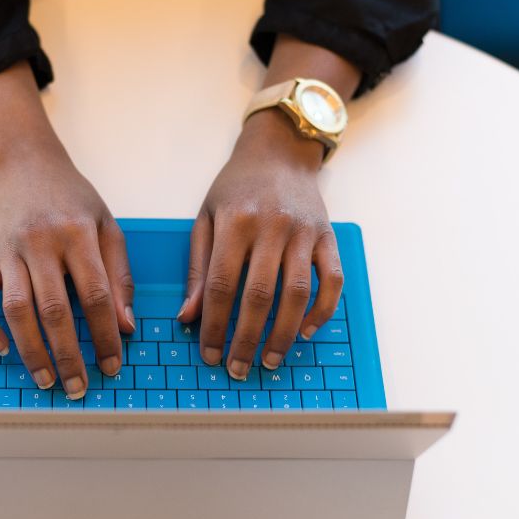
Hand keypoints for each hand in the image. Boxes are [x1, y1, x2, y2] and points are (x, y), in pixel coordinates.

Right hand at [0, 148, 135, 399]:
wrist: (23, 162)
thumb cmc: (70, 197)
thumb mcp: (107, 225)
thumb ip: (119, 274)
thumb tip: (125, 326)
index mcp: (78, 234)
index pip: (96, 294)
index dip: (105, 334)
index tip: (112, 365)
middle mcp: (41, 243)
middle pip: (54, 309)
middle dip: (68, 354)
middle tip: (78, 387)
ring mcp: (9, 250)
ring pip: (16, 309)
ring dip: (30, 350)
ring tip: (45, 380)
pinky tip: (2, 348)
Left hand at [178, 109, 343, 379]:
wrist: (280, 151)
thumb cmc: (237, 187)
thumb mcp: (206, 218)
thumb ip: (197, 268)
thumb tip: (187, 317)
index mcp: (235, 222)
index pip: (221, 284)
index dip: (214, 325)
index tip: (209, 354)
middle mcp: (272, 227)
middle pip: (259, 295)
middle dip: (246, 338)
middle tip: (238, 368)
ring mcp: (304, 232)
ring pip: (297, 293)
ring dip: (284, 333)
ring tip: (270, 359)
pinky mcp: (328, 237)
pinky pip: (331, 280)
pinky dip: (322, 310)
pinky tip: (307, 331)